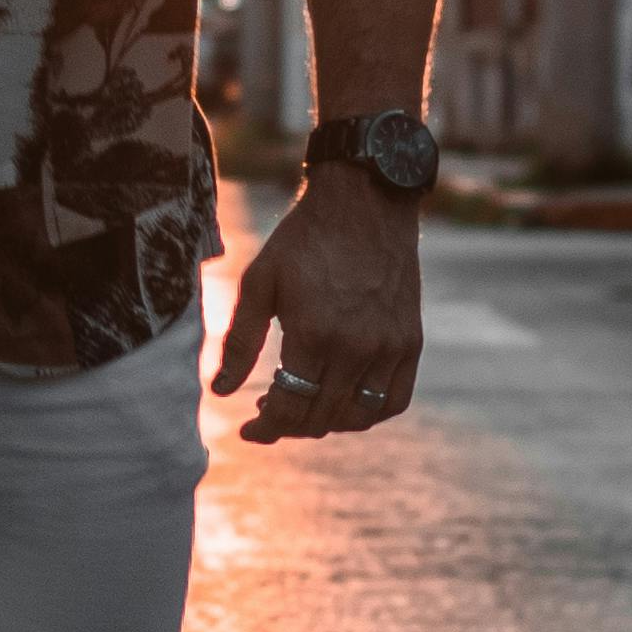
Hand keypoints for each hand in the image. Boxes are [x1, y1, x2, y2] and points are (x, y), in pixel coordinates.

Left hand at [212, 169, 421, 442]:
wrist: (365, 202)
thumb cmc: (304, 239)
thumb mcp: (260, 281)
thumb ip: (239, 341)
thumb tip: (220, 392)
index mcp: (315, 334)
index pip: (289, 409)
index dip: (265, 428)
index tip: (247, 430)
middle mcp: (357, 348)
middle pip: (321, 418)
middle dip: (289, 425)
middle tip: (269, 413)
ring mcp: (389, 347)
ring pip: (359, 417)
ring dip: (327, 423)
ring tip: (304, 406)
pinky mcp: (410, 342)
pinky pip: (394, 400)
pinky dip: (369, 412)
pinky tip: (345, 400)